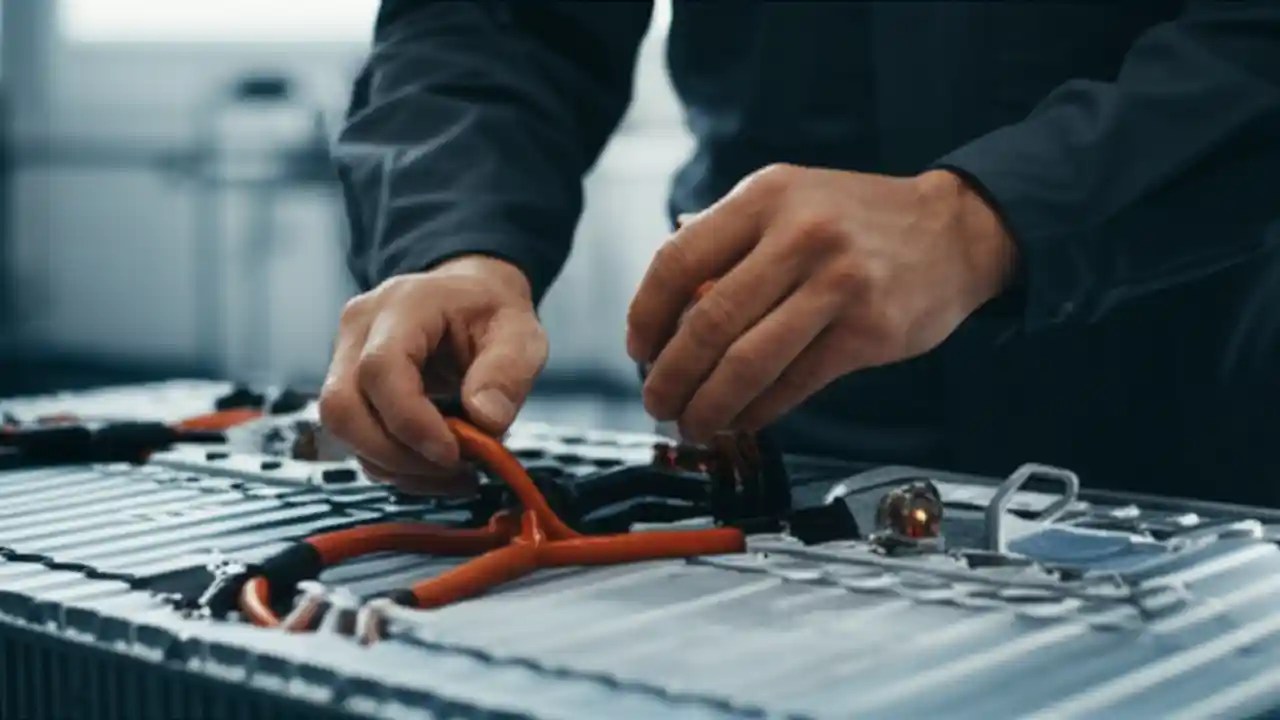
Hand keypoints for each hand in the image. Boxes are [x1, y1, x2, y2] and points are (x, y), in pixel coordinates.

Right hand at [319, 255, 547, 494]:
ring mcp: (345, 356)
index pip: (381, 368)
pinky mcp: (350, 386)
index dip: (410, 422)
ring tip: (453, 472)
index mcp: (403, 305)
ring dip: (396, 466)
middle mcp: (360, 328)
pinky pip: (356, 438)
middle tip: (454, 468)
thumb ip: (508, 373)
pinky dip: (394, 465)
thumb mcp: (521, 334)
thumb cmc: (493, 313)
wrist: (471, 298)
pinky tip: (435, 467)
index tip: (453, 454)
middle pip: (343, 405)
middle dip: (396, 454)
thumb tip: (486, 421)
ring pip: (342, 429)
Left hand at [627, 165, 1016, 442]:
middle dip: (670, 376)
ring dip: (709, 406)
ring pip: (748, 363)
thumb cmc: (857, 220)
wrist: (955, 230)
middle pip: (708, 323)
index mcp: (766, 197)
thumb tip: (663, 302)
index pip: (677, 261)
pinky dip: (757, 411)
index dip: (646, 315)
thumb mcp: (788, 199)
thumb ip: (726, 238)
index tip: (638, 349)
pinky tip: (741, 420)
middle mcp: (800, 235)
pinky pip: (794, 384)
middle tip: (656, 402)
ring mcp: (838, 283)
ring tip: (693, 423)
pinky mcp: (869, 331)